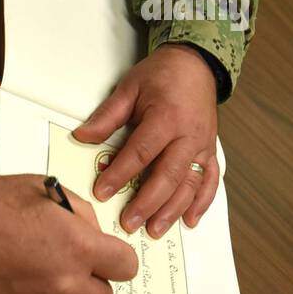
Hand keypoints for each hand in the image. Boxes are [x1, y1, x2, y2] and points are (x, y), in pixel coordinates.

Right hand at [0, 174, 138, 293]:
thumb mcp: (46, 190)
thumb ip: (81, 214)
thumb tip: (94, 234)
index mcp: (78, 248)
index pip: (126, 268)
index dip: (116, 259)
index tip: (106, 256)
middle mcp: (63, 285)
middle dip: (93, 283)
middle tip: (72, 266)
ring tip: (40, 274)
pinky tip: (13, 282)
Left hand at [72, 44, 218, 236]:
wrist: (195, 64)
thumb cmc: (162, 75)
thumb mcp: (129, 88)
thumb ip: (107, 116)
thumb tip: (82, 137)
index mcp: (166, 117)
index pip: (141, 152)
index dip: (120, 174)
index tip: (102, 191)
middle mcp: (188, 135)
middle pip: (168, 175)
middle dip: (147, 203)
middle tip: (129, 223)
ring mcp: (202, 145)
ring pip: (190, 184)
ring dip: (173, 210)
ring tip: (155, 229)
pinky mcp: (210, 151)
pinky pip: (209, 180)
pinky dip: (202, 202)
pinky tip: (189, 219)